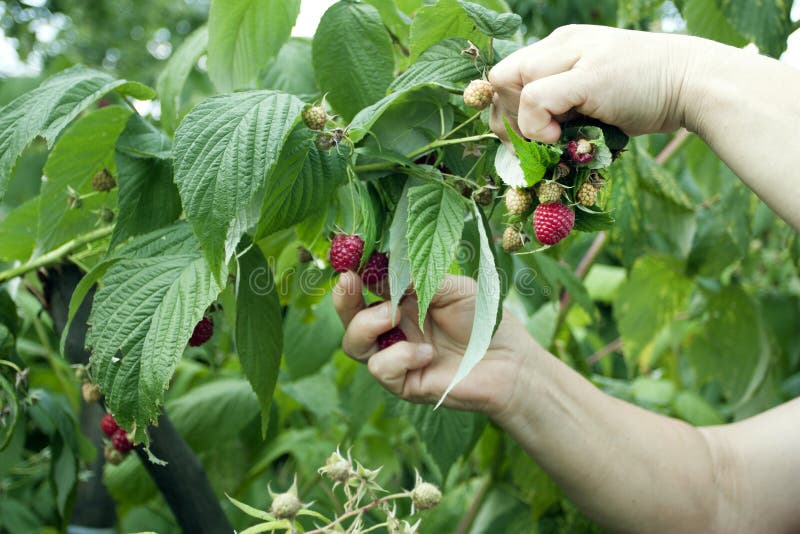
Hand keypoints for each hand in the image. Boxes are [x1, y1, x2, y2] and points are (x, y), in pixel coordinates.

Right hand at [332, 273, 535, 418]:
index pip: (367, 288)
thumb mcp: (452, 287)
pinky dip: (399, 357)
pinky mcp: (404, 383)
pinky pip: (381, 369)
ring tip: (393, 315)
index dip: (355, 275)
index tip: (350, 260)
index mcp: (404, 302)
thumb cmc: (485, 320)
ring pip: (354, 345)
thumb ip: (418, 279)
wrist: (511, 362)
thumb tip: (382, 269)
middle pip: (351, 318)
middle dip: (343, 299)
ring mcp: (397, 356)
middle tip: (348, 281)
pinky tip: (426, 353)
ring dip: (366, 325)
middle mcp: (395, 329)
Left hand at [489, 25, 696, 142]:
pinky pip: (536, 98)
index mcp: (559, 45)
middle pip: (500, 78)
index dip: (505, 108)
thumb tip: (523, 134)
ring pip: (511, 82)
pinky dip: (537, 125)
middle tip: (535, 142)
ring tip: (551, 138)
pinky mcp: (588, 75)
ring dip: (521, 122)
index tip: (524, 136)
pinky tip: (561, 136)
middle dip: (507, 118)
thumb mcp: (590, 94)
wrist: (694, 84)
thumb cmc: (645, 95)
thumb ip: (558, 101)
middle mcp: (561, 43)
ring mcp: (574, 54)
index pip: (505, 73)